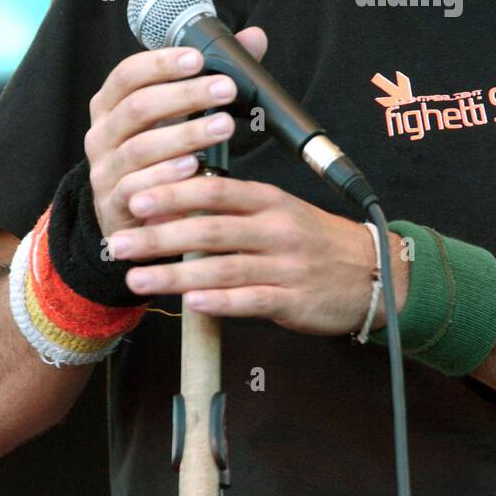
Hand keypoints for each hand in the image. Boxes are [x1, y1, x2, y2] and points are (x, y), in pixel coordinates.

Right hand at [84, 26, 267, 237]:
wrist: (137, 213)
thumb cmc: (161, 154)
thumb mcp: (181, 114)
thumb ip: (214, 75)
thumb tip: (253, 38)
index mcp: (112, 104)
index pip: (128, 74)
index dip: (161, 63)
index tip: (198, 58)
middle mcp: (101, 134)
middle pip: (138, 107)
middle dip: (186, 95)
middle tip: (227, 88)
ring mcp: (105, 169)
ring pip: (141, 147)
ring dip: (186, 134)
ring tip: (224, 126)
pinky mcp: (113, 203)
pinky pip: (137, 186)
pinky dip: (166, 175)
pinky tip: (194, 167)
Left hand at [107, 177, 408, 334]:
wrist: (376, 272)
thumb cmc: (317, 242)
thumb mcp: (281, 212)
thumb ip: (235, 210)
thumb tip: (177, 207)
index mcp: (270, 201)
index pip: (214, 191)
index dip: (172, 194)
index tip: (133, 198)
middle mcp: (277, 229)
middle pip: (209, 230)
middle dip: (159, 237)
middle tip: (119, 242)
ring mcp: (286, 265)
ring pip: (222, 268)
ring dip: (175, 274)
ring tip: (137, 278)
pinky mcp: (294, 299)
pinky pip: (251, 300)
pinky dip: (219, 302)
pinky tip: (190, 304)